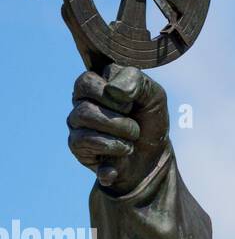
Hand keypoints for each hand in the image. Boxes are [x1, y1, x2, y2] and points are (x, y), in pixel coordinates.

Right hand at [67, 64, 169, 193]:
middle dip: (118, 119)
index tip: (132, 105)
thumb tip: (111, 89)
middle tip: (134, 126)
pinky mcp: (79, 148)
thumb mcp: (153, 95)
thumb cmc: (149, 120)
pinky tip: (121, 159)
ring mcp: (77, 126)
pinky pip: (85, 144)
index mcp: (95, 85)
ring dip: (119, 133)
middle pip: (85, 108)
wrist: (154, 157)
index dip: (114, 95)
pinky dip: (112, 151)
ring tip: (132, 140)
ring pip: (85, 123)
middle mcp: (81, 104)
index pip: (87, 82)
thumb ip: (135, 80)